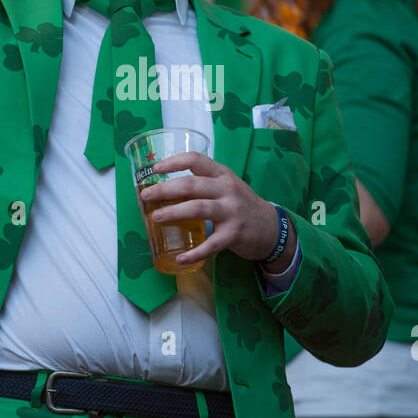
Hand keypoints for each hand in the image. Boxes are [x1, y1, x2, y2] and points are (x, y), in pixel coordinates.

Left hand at [136, 152, 283, 266]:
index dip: (174, 162)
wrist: (272, 227)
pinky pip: (211, 244)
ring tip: (155, 217)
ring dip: (174, 213)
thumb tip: (166, 189)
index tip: (156, 168)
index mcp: (222, 175)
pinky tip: (181, 258)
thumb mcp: (227, 187)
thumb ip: (204, 184)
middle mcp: (227, 189)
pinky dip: (195, 252)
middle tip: (145, 195)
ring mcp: (232, 211)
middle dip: (165, 189)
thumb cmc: (241, 205)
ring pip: (198, 208)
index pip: (196, 160)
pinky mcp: (234, 234)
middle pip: (191, 184)